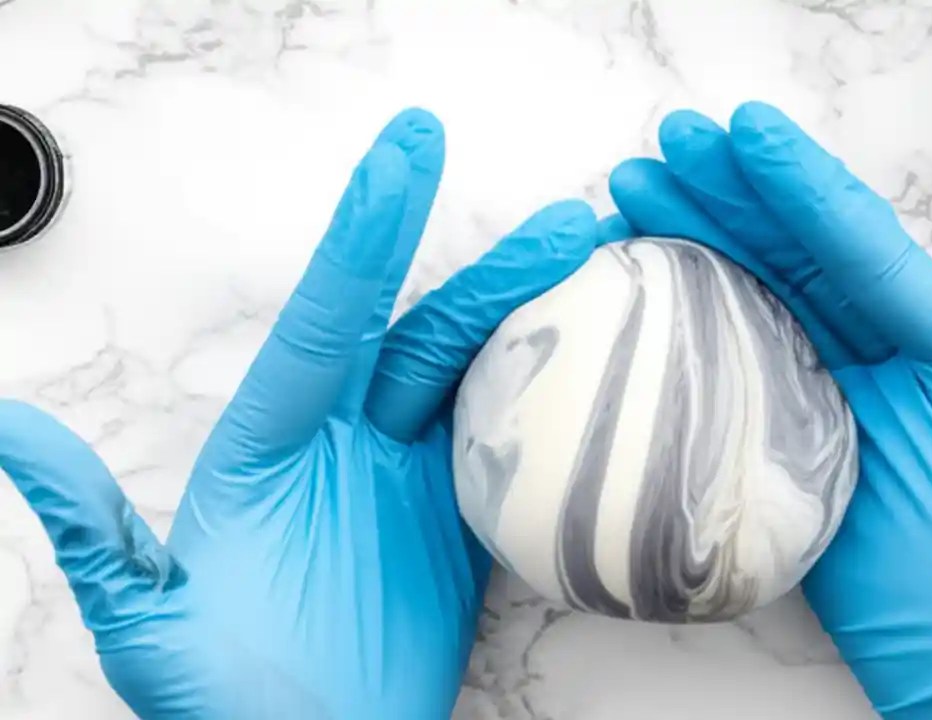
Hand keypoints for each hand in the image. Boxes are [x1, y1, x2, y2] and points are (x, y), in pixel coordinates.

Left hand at [0, 109, 613, 718]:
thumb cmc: (226, 702)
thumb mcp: (146, 621)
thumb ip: (95, 527)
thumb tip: (10, 430)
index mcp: (268, 444)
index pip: (325, 321)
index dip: (366, 237)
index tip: (404, 156)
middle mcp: (344, 443)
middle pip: (422, 333)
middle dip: (484, 265)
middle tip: (558, 214)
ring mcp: (407, 476)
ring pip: (471, 373)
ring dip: (527, 313)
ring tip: (587, 257)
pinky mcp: (457, 513)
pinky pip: (505, 437)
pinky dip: (544, 387)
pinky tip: (585, 345)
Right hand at [608, 102, 931, 718]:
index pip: (872, 253)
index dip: (804, 190)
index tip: (745, 133)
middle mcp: (899, 363)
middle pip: (803, 258)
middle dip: (734, 194)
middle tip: (671, 140)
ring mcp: (845, 405)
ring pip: (764, 301)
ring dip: (703, 241)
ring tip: (640, 188)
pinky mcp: (800, 452)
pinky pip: (741, 373)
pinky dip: (695, 323)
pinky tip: (654, 288)